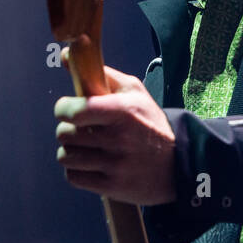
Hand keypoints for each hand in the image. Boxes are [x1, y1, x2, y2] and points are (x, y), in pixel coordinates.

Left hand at [53, 50, 176, 205]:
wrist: (179, 163)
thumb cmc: (149, 123)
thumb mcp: (133, 92)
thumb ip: (100, 74)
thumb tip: (66, 55)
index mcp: (122, 111)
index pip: (73, 111)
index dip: (64, 109)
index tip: (69, 109)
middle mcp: (118, 139)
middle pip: (64, 134)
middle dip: (69, 130)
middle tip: (83, 130)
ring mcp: (115, 165)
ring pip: (65, 157)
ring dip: (72, 151)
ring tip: (87, 148)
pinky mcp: (112, 187)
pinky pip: (73, 177)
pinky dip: (77, 171)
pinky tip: (90, 164)